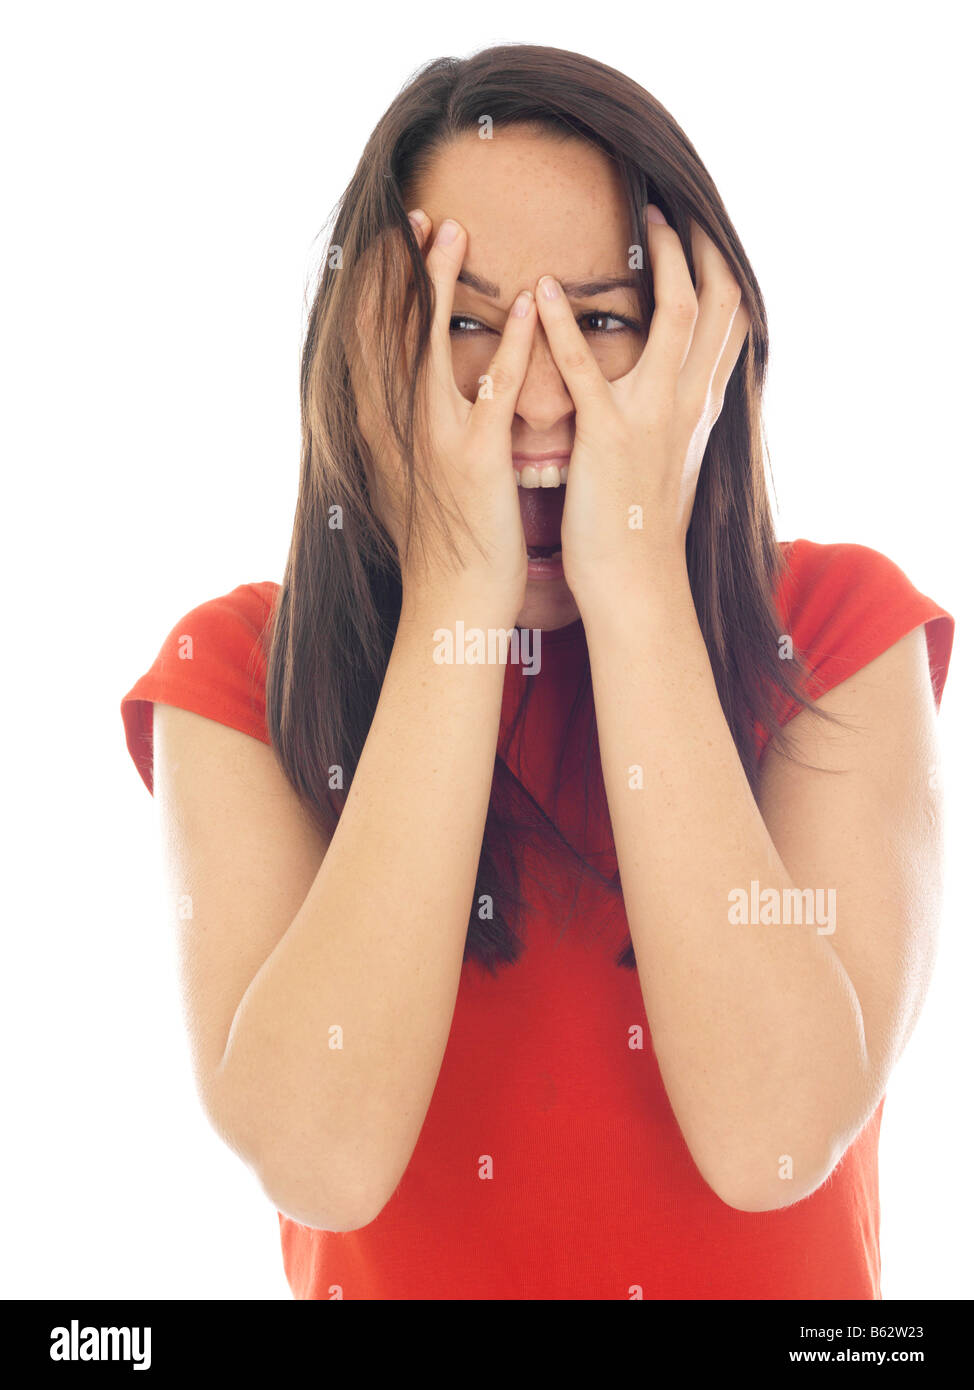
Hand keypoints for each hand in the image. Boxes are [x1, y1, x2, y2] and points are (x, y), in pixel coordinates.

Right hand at [347, 212, 536, 620]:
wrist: (453, 603)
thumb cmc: (445, 543)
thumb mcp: (419, 480)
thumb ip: (419, 434)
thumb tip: (421, 403)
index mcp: (384, 430)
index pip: (371, 343)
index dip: (375, 289)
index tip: (388, 243)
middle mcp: (398, 428)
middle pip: (386, 331)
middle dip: (396, 269)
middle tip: (412, 214)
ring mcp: (435, 440)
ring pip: (426, 346)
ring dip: (437, 285)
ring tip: (451, 232)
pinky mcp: (476, 460)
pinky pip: (495, 391)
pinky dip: (510, 345)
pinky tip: (526, 305)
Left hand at [532, 206, 750, 605]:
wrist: (635, 584)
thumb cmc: (643, 529)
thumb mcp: (673, 464)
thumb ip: (678, 420)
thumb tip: (681, 393)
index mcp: (701, 410)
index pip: (732, 324)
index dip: (724, 271)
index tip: (706, 230)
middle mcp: (690, 405)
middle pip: (723, 304)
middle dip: (708, 248)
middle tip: (678, 204)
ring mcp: (654, 418)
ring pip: (678, 317)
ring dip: (663, 262)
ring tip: (641, 220)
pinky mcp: (609, 438)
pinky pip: (586, 369)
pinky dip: (561, 325)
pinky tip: (540, 291)